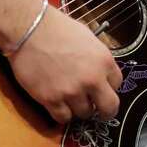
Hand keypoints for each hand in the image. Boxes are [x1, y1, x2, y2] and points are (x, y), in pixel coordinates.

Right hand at [8, 5, 123, 123]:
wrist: (29, 29)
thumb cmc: (57, 28)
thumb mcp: (88, 38)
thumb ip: (97, 59)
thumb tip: (100, 72)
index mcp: (104, 61)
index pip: (117, 84)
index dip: (108, 86)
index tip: (100, 86)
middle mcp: (92, 79)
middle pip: (109, 108)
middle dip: (104, 110)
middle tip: (96, 107)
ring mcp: (72, 91)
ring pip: (84, 114)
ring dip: (78, 108)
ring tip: (69, 97)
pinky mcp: (51, 99)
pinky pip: (63, 118)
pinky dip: (62, 113)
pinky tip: (57, 103)